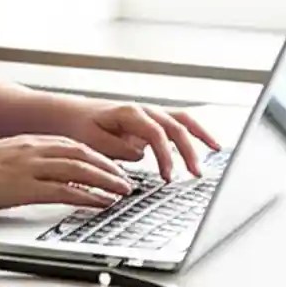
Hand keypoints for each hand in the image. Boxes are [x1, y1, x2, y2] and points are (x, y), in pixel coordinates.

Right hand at [0, 135, 134, 212]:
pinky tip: (99, 203)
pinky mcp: (24, 187)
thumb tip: (34, 173)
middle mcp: (32, 149)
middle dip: (108, 167)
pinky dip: (87, 196)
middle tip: (125, 180)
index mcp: (27, 141)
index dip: (95, 155)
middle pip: (82, 153)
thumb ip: (20, 162)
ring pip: (79, 169)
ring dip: (105, 180)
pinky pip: (64, 191)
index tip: (109, 165)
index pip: (71, 144)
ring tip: (121, 192)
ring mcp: (29, 167)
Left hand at [71, 102, 221, 180]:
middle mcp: (142, 109)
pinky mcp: (150, 121)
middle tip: (195, 173)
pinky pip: (178, 123)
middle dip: (187, 150)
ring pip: (181, 121)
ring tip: (216, 151)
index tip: (168, 177)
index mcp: (129, 113)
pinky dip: (194, 132)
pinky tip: (208, 143)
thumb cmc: (79, 127)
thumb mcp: (93, 141)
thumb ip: (118, 149)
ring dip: (198, 137)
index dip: (165, 155)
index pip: (156, 133)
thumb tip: (142, 156)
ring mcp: (148, 113)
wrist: (69, 115)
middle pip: (174, 126)